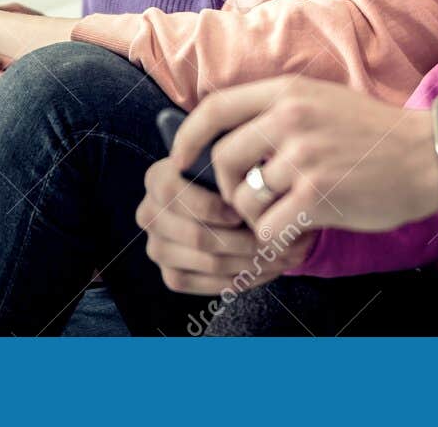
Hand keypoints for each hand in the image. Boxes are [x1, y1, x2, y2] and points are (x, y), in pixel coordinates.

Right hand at [136, 157, 309, 293]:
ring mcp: (158, 249)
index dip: (208, 206)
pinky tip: (271, 267)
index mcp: (157, 179)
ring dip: (254, 261)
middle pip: (197, 236)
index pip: (172, 194)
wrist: (224, 197)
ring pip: (209, 263)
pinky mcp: (173, 276)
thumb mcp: (228, 151)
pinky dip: (246, 278)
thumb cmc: (230, 170)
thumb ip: (232, 156)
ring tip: (287, 253)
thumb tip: (252, 176)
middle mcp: (149, 215)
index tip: (240, 212)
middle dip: (245, 240)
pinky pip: (210, 285)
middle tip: (280, 238)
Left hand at [173, 77, 437, 241]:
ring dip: (253, 215)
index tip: (180, 159)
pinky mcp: (317, 196)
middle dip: (223, 187)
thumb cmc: (373, 133)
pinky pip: (268, 226)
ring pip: (243, 197)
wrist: (426, 156)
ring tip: (278, 213)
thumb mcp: (323, 99)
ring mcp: (304, 158)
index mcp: (289, 91)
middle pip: (222, 158)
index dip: (188, 137)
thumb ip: (278, 109)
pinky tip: (294, 229)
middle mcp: (291, 119)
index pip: (215, 108)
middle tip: (243, 199)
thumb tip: (222, 134)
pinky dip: (273, 236)